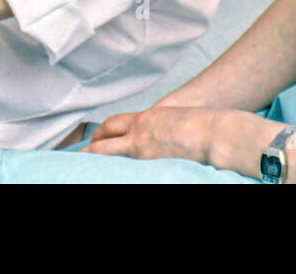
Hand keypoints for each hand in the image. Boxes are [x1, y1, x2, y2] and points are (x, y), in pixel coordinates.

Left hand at [84, 106, 227, 164]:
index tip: (96, 139)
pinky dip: (118, 174)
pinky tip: (112, 177)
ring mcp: (143, 151)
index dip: (102, 132)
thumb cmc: (204, 124)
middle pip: (104, 141)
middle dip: (90, 150)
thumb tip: (156, 137)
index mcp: (146, 118)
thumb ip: (159, 126)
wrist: (215, 133)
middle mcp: (139, 133)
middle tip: (81, 158)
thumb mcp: (175, 118)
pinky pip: (128, 170)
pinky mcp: (151, 165)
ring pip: (109, 157)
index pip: (114, 123)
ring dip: (97, 164)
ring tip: (86, 172)